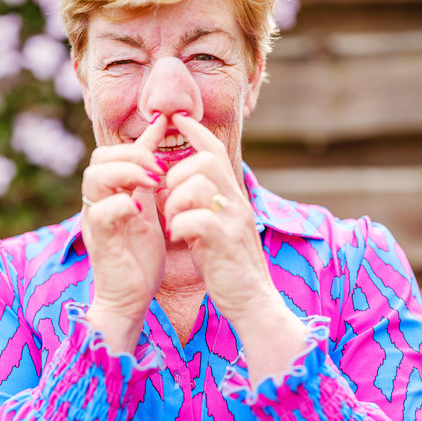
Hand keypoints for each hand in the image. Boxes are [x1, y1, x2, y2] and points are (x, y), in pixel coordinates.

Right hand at [80, 116, 167, 351]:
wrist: (130, 300)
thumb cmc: (140, 260)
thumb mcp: (150, 211)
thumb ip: (150, 182)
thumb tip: (160, 148)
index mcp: (108, 196)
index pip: (111, 154)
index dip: (138, 138)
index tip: (164, 125)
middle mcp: (96, 204)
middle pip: (98, 160)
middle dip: (131, 156)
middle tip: (159, 170)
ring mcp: (95, 221)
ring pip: (95, 178)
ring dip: (127, 173)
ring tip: (153, 183)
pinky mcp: (100, 240)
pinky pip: (103, 210)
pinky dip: (123, 204)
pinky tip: (142, 209)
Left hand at [162, 112, 278, 327]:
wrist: (252, 302)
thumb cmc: (228, 267)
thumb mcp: (216, 228)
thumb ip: (203, 205)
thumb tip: (179, 186)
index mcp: (232, 197)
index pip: (215, 151)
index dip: (194, 131)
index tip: (175, 118)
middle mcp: (236, 202)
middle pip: (204, 161)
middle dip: (177, 174)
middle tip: (169, 201)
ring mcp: (233, 221)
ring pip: (197, 184)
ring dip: (175, 202)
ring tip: (174, 223)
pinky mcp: (225, 243)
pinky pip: (196, 218)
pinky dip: (179, 225)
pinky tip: (178, 238)